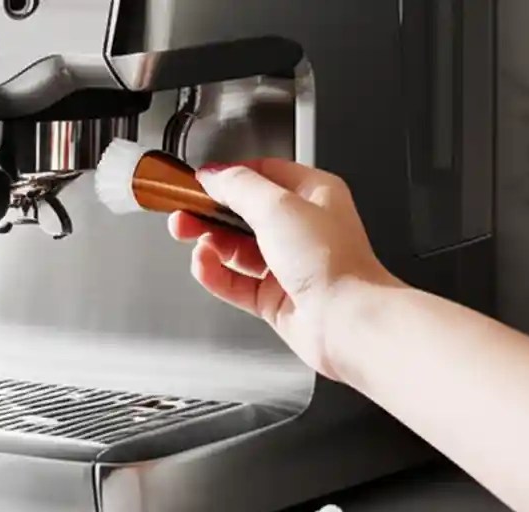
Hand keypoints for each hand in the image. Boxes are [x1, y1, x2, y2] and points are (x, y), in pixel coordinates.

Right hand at [169, 159, 402, 381]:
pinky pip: (234, 281)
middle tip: (182, 213)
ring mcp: (286, 264)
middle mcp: (301, 228)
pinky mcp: (274, 297)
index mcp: (313, 195)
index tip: (198, 182)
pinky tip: (203, 265)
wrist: (345, 321)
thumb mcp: (278, 206)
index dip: (228, 176)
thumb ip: (239, 186)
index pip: (262, 173)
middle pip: (242, 213)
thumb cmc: (332, 263)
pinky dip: (214, 273)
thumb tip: (213, 175)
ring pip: (235, 248)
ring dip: (209, 243)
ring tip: (190, 239)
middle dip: (209, 212)